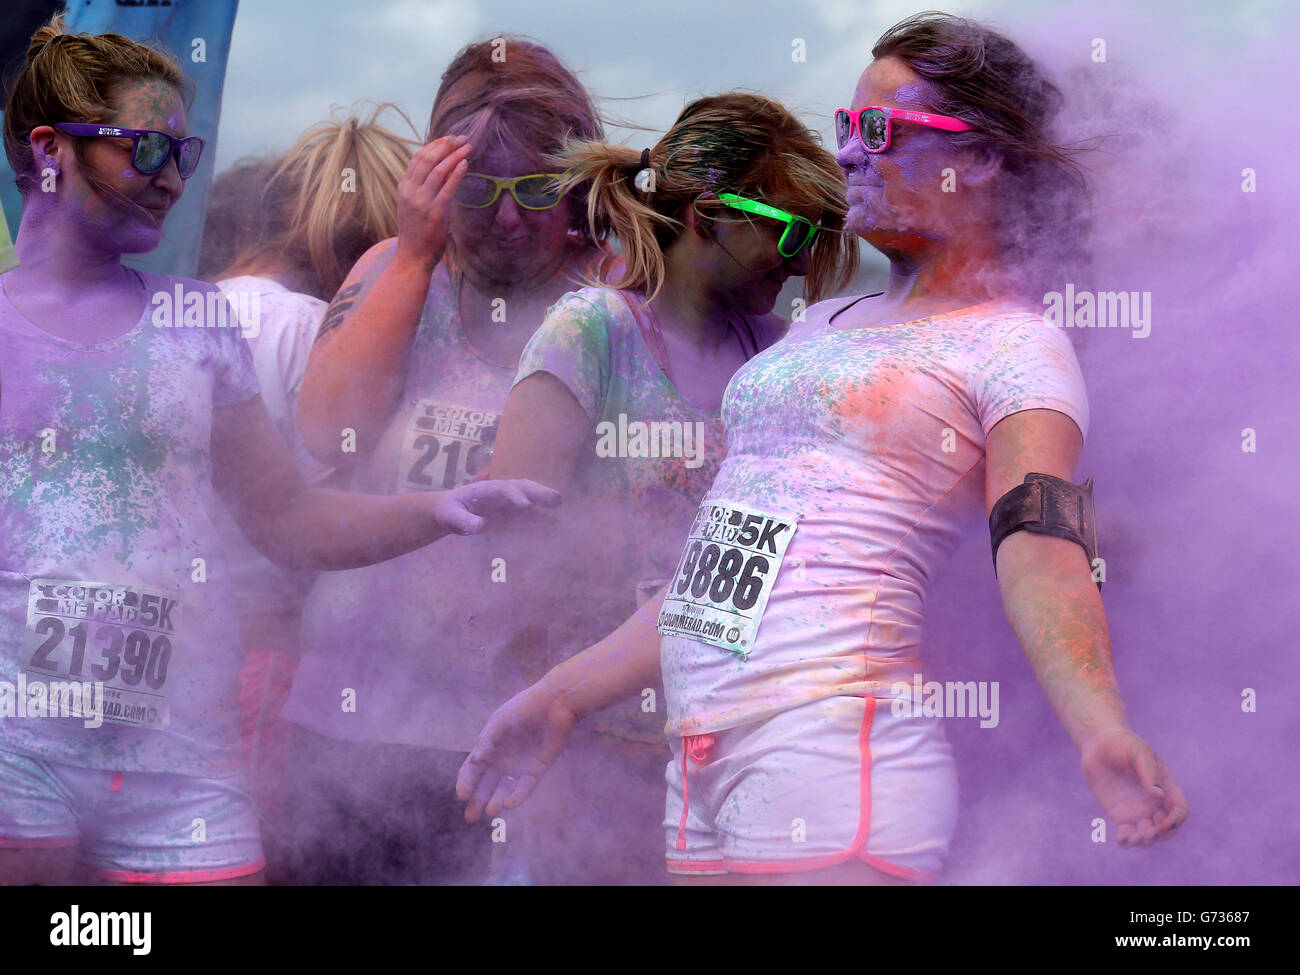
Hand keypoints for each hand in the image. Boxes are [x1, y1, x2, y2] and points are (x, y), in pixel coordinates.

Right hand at [393, 136, 472, 270]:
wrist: (412, 257)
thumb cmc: (416, 233)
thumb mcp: (412, 206)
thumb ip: (420, 189)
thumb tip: (437, 172)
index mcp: (404, 187)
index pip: (419, 158)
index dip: (435, 145)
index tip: (450, 138)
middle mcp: (410, 191)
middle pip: (428, 158)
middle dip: (447, 144)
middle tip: (462, 138)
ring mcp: (421, 202)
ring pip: (438, 170)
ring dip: (455, 155)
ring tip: (468, 147)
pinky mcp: (434, 213)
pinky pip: (447, 188)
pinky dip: (457, 173)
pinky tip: (465, 163)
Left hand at [427, 478, 560, 535]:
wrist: (452, 513)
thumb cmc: (451, 511)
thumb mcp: (452, 516)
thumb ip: (464, 521)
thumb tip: (480, 525)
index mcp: (486, 489)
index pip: (504, 489)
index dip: (516, 496)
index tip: (526, 506)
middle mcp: (502, 492)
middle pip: (523, 487)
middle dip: (540, 492)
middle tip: (557, 499)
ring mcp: (509, 502)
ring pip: (530, 498)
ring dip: (545, 503)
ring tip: (560, 509)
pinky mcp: (513, 514)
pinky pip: (529, 515)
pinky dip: (540, 519)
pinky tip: (552, 525)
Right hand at [456, 683, 577, 822]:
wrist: (554, 704)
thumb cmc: (523, 708)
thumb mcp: (500, 721)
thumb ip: (487, 741)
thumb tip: (475, 761)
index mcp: (489, 748)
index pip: (472, 771)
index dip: (466, 783)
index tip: (462, 795)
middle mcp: (502, 761)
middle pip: (486, 786)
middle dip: (477, 801)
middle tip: (470, 818)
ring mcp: (518, 767)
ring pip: (504, 790)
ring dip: (496, 802)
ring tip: (491, 812)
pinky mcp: (536, 770)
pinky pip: (525, 788)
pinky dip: (517, 797)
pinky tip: (509, 804)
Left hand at [1080, 728, 1187, 846]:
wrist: (1098, 744)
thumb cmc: (1123, 744)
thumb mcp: (1139, 752)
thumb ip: (1149, 772)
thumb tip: (1158, 795)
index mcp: (1165, 788)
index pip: (1179, 810)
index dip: (1176, 820)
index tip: (1164, 823)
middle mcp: (1154, 803)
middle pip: (1167, 829)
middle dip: (1161, 835)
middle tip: (1147, 832)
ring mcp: (1137, 810)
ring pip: (1148, 836)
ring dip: (1145, 842)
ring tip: (1133, 838)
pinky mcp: (1119, 815)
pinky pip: (1126, 834)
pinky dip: (1126, 841)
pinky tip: (1121, 839)